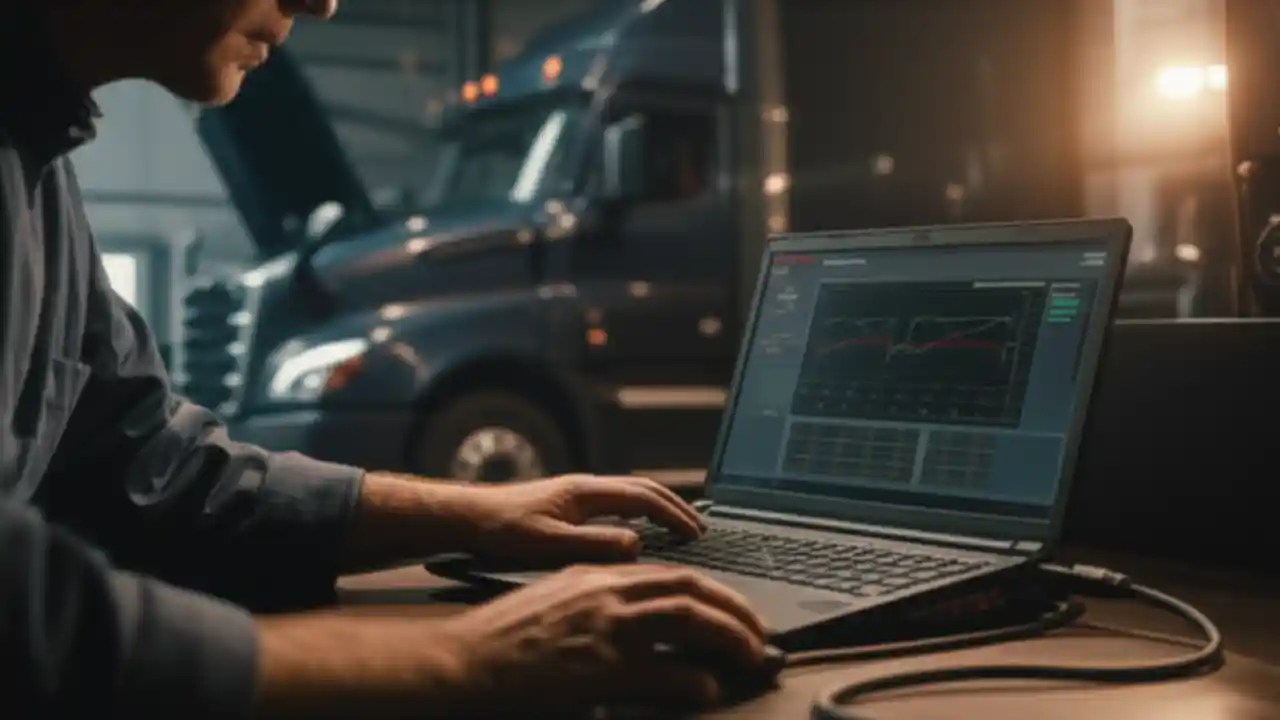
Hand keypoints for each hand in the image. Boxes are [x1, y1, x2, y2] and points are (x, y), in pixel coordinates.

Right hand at [442, 563, 768, 714]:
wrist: (470, 654)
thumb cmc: (509, 633)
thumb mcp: (562, 597)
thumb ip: (603, 598)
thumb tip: (644, 615)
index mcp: (602, 573)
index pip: (675, 574)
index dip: (715, 593)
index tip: (736, 611)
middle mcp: (610, 590)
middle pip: (691, 588)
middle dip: (735, 610)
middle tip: (756, 634)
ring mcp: (608, 625)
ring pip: (689, 618)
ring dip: (729, 637)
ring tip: (748, 656)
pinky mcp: (602, 664)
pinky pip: (665, 670)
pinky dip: (693, 680)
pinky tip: (706, 690)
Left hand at [456, 474, 706, 564]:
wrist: (466, 517)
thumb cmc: (501, 532)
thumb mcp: (547, 545)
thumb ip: (592, 545)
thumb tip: (635, 545)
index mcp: (585, 493)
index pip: (644, 498)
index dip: (675, 515)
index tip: (697, 533)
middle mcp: (584, 487)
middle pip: (643, 489)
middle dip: (675, 507)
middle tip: (698, 529)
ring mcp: (575, 494)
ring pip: (629, 494)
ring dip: (658, 508)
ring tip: (677, 528)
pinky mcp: (566, 504)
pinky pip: (615, 503)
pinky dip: (638, 513)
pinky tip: (636, 532)